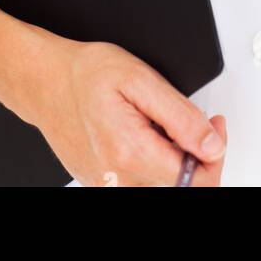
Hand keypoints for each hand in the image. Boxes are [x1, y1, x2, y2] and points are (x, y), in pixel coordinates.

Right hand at [33, 38, 226, 186]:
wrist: (45, 82)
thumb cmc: (86, 74)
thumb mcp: (140, 79)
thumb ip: (180, 116)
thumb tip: (211, 145)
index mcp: (131, 152)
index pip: (195, 179)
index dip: (214, 153)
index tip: (215, 128)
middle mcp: (118, 178)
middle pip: (180, 186)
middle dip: (196, 154)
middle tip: (195, 122)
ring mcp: (108, 186)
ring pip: (161, 185)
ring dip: (173, 159)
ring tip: (163, 125)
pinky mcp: (102, 185)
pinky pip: (141, 182)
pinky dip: (152, 161)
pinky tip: (145, 136)